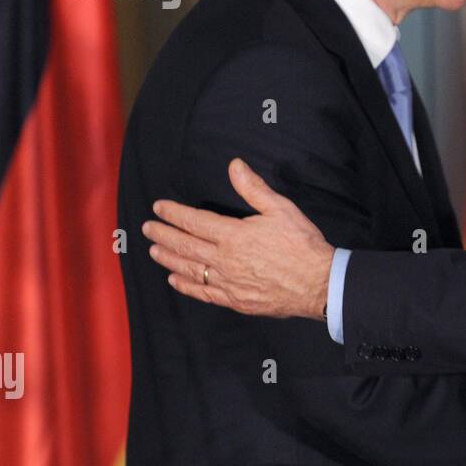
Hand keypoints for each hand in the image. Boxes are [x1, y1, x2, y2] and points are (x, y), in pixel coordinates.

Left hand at [143, 158, 332, 319]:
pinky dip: (186, 286)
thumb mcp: (281, 209)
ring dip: (169, 258)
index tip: (159, 207)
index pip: (194, 221)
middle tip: (147, 228)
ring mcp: (228, 282)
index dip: (174, 213)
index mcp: (233, 235)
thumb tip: (235, 166)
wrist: (318, 284)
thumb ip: (253, 188)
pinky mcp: (235, 299)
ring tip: (154, 251)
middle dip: (163, 235)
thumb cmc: (302, 245)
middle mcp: (224, 259)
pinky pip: (203, 292)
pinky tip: (175, 279)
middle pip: (185, 245)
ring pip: (189, 269)